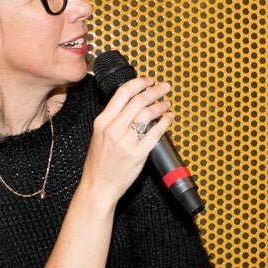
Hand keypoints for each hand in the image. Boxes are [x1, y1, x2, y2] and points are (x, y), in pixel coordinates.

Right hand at [82, 77, 173, 205]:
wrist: (98, 186)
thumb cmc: (99, 163)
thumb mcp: (99, 135)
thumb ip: (113, 119)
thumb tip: (131, 105)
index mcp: (103, 121)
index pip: (123, 93)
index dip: (139, 83)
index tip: (149, 81)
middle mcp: (114, 129)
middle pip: (139, 100)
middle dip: (155, 90)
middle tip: (164, 87)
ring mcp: (126, 141)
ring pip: (148, 114)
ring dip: (161, 106)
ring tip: (167, 104)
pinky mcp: (138, 153)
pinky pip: (156, 133)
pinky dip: (165, 122)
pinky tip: (169, 119)